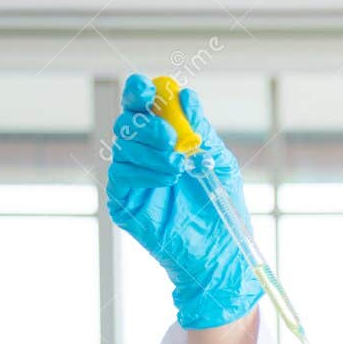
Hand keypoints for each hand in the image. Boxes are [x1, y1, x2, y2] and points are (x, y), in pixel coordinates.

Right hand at [105, 73, 261, 329]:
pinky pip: (120, 175)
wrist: (221, 253)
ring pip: (123, 146)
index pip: (141, 104)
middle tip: (172, 138)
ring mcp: (131, 177)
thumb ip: (201, 130)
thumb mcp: (219, 161)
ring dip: (151, 150)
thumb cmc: (222, 206)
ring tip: (179, 167)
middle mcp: (142, 153)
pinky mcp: (123, 201)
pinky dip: (144, 172)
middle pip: (127, 121)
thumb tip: (186, 96)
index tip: (149, 90)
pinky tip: (168, 181)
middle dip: (148, 124)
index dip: (139, 91)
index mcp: (163, 138)